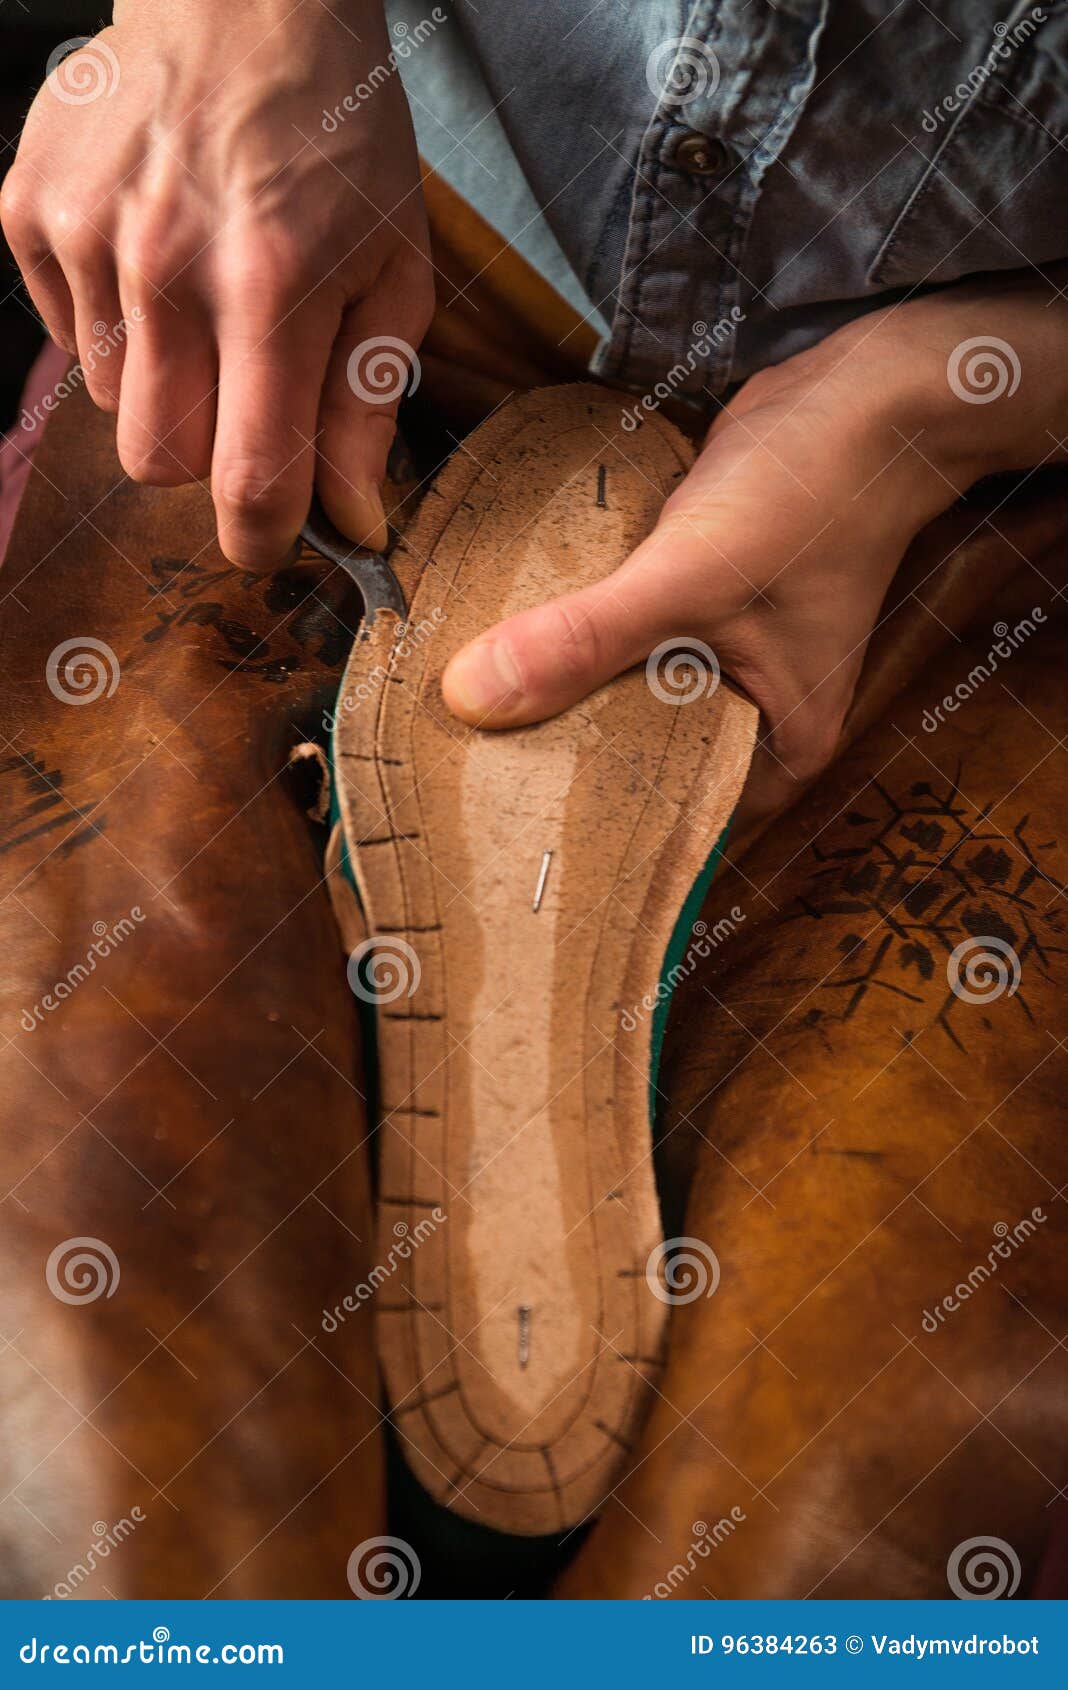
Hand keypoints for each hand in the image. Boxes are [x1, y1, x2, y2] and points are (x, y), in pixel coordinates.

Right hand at [1, 0, 432, 563]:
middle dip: (204, 455)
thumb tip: (351, 519)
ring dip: (159, 383)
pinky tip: (152, 258)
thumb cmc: (337, 138)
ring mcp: (86, 235)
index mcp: (271, 287)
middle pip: (158, 460)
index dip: (257, 536)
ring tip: (202, 301)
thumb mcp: (393, 271)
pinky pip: (64, 335)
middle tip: (243, 394)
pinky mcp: (31, 210)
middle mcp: (167, 266)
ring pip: (109, 404)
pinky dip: (110, 323)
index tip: (268, 542)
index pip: (245, 475)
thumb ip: (364, 404)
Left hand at [442, 279, 1067, 819]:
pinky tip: (513, 642)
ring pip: (628, 696)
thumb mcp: (690, 577)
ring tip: (474, 718)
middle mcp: (756, 715)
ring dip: (566, 693)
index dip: (592, 830)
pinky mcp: (697, 603)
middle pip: (641, 761)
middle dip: (564, 759)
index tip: (505, 833)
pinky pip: (626, 640)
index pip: (672, 823)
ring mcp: (727, 657)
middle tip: (469, 774)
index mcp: (779, 749)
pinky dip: (582, 638)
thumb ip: (586, 637)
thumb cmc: (810, 494)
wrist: (862, 393)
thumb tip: (470, 696)